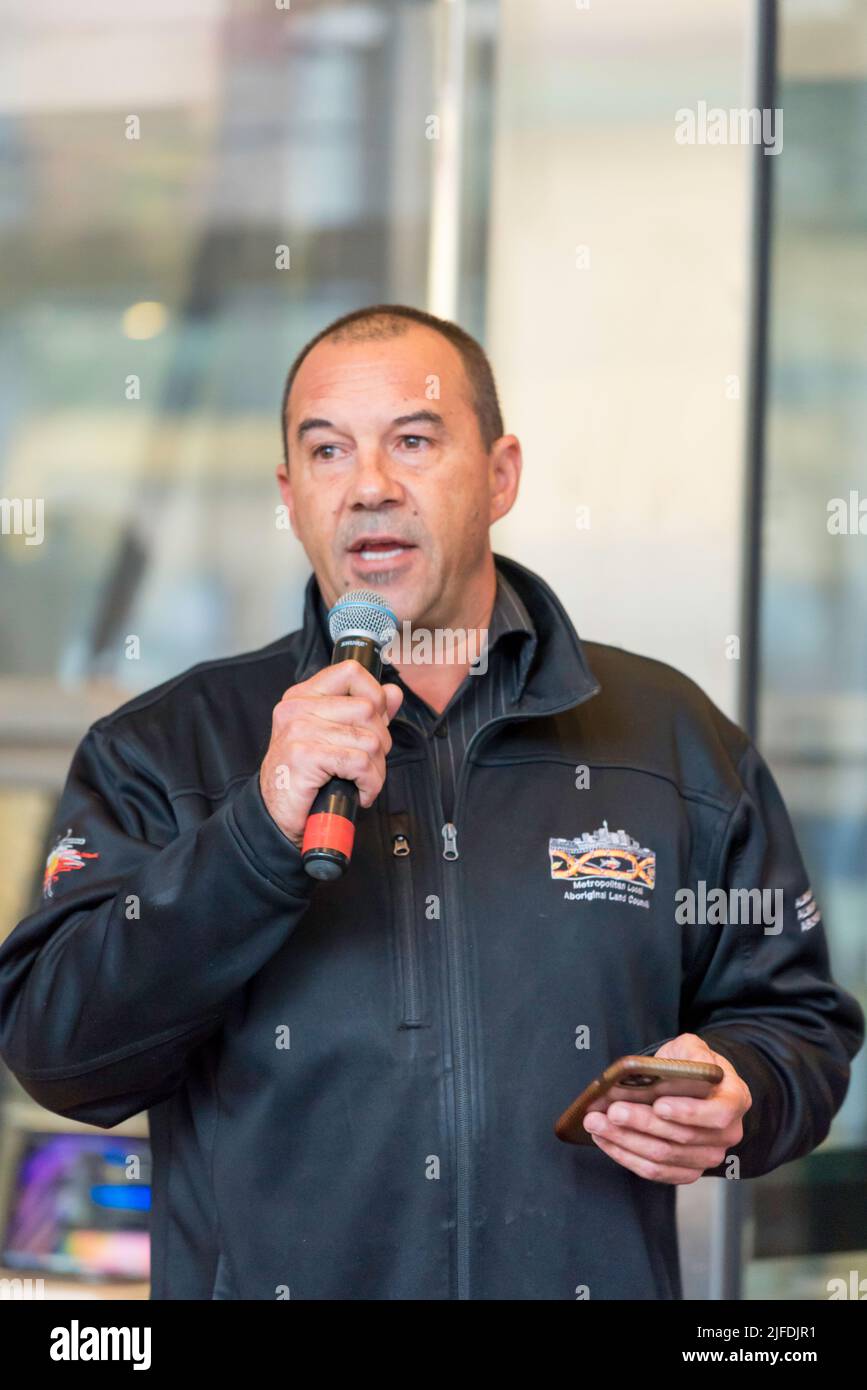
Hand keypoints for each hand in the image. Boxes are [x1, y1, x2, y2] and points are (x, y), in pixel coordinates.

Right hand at [259, 659, 403, 848]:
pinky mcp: (305, 756)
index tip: (375, 722)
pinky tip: (359, 793)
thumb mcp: (333, 738)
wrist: (275, 817)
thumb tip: (393, 692)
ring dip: (376, 770)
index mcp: (303, 696)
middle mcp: (298, 708)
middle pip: (368, 709)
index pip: (350, 671)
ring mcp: (299, 730)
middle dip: (380, 743)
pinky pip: (360, 763)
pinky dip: (369, 784)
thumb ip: (363, 711)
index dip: (375, 695)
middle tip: (366, 765)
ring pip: (370, 740)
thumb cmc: (303, 778)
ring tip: (361, 782)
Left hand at [582, 1033, 751, 1183]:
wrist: (694, 1086)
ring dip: (626, 1142)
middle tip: (611, 1111)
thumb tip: (671, 1069)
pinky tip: (605, 1139)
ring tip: (597, 1123)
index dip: (688, 1113)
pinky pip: (656, 1172)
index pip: (718, 1114)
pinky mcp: (687, 1170)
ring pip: (664, 1157)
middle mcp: (728, 1133)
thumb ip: (688, 1052)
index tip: (658, 1105)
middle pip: (682, 1138)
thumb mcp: (693, 1047)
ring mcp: (708, 1156)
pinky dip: (626, 1156)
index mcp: (735, 1099)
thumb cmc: (692, 1065)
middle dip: (641, 1124)